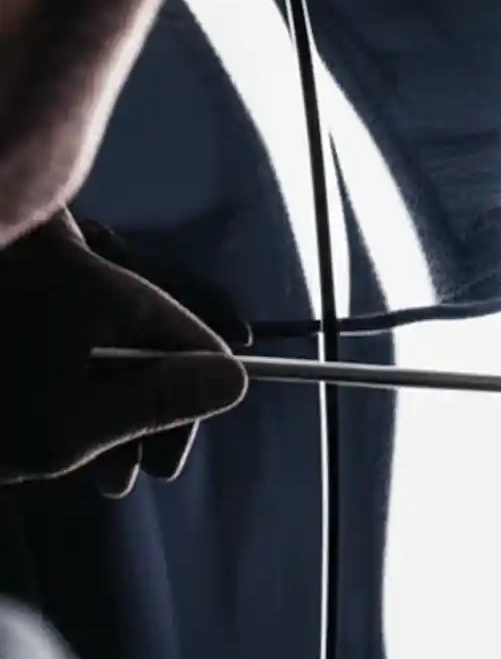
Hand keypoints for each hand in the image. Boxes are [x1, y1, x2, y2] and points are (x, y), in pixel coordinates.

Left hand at [0, 210, 247, 494]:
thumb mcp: (68, 427)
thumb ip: (159, 402)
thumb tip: (235, 380)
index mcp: (103, 286)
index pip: (191, 336)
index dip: (196, 399)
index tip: (172, 459)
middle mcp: (80, 262)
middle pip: (150, 332)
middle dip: (146, 408)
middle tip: (139, 475)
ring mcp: (49, 269)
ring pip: (106, 335)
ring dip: (106, 400)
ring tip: (89, 464)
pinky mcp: (27, 282)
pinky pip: (69, 324)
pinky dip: (68, 376)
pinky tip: (48, 421)